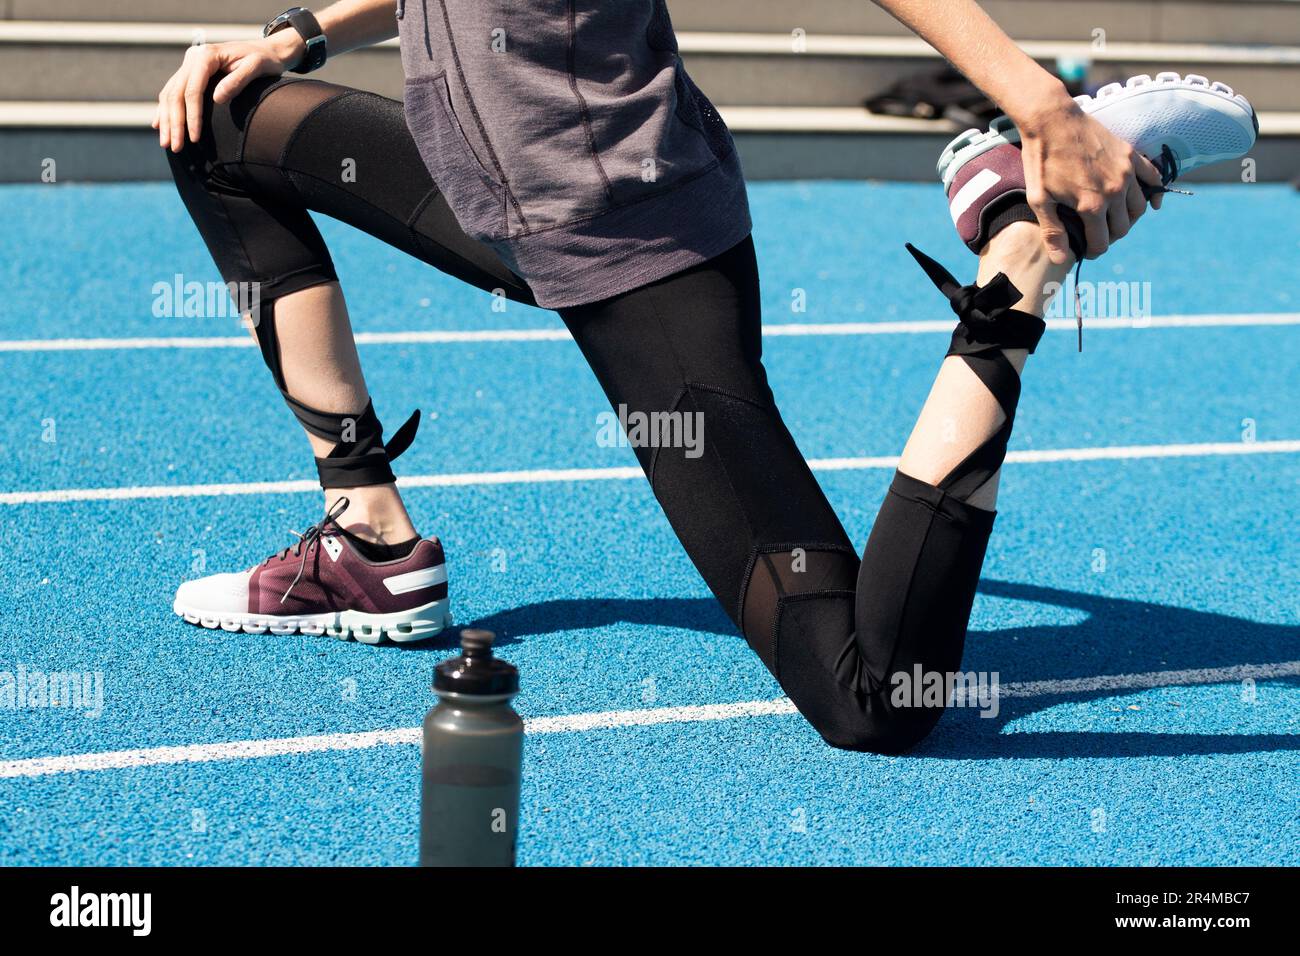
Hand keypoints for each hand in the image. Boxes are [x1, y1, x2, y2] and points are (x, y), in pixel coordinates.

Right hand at [152, 35, 303, 152]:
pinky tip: (159, 125)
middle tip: (175, 147)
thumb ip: (238, 81)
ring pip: (170, 93)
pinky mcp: (190, 72)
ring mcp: (189, 64)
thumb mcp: (257, 67)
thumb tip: (216, 98)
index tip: (195, 138)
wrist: (265, 50)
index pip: (192, 91)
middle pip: (176, 93)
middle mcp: (193, 58)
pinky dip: (165, 109)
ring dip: (166, 120)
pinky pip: (172, 91)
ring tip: (166, 144)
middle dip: (174, 123)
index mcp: (206, 56)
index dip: (192, 116)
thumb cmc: (264, 61)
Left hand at [1019, 95, 1164, 262]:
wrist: (1052, 120)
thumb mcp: (1039, 199)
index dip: (1093, 251)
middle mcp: (1115, 191)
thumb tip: (1062, 261)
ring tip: (1113, 220)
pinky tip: (1150, 202)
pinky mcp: (1130, 156)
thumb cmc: (1042, 160)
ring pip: (1138, 208)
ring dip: (1128, 219)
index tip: (1086, 251)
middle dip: (1110, 236)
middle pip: (1122, 228)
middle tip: (1097, 235)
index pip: (1102, 242)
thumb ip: (1053, 231)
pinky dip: (1154, 193)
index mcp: (1092, 205)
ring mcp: (1126, 172)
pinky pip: (1153, 178)